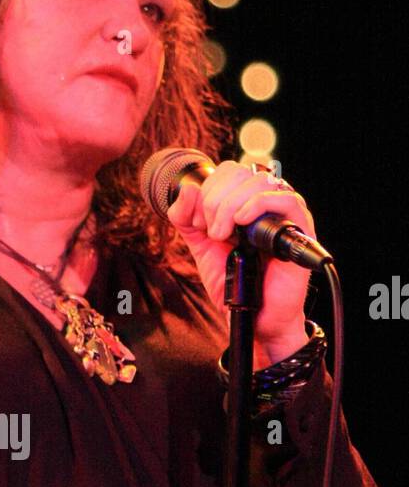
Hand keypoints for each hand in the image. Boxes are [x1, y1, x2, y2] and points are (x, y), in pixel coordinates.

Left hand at [166, 160, 314, 368]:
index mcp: (244, 202)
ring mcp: (284, 213)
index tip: (199, 224)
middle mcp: (266, 202)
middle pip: (240, 173)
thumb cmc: (234, 281)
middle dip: (215, 201)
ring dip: (231, 206)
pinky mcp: (300, 228)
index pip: (227, 172)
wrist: (252, 314)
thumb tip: (186, 189)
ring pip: (259, 182)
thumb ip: (187, 220)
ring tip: (224, 235)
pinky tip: (243, 222)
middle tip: (212, 232)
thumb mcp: (201, 247)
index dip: (207, 191)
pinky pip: (285, 199)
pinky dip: (258, 205)